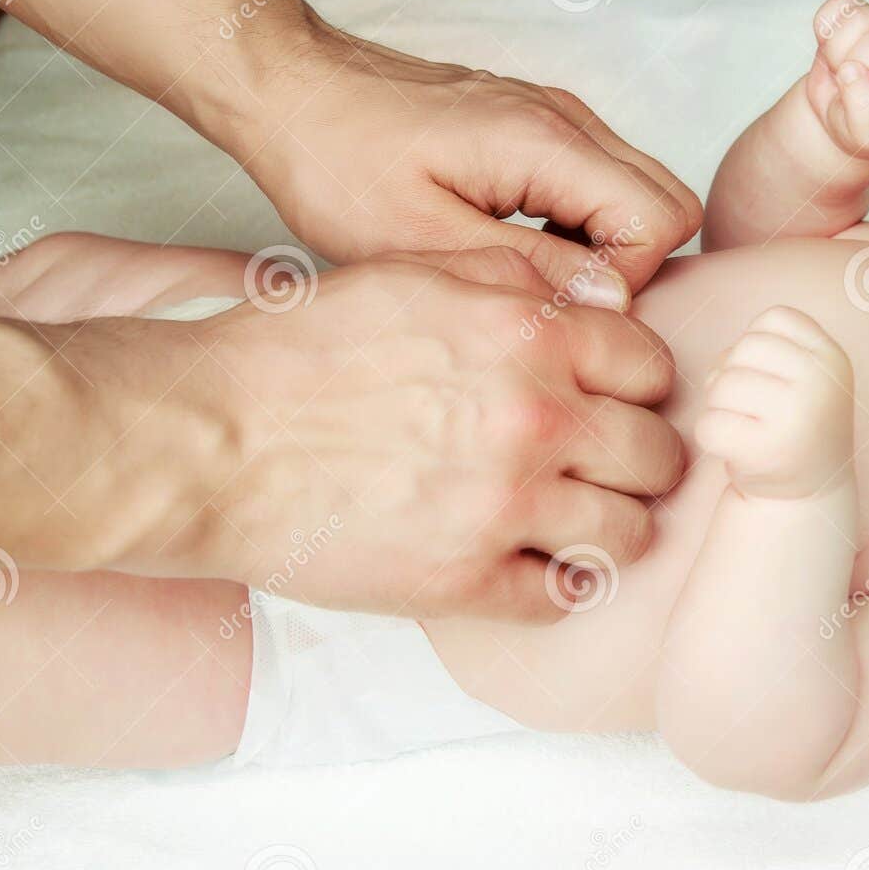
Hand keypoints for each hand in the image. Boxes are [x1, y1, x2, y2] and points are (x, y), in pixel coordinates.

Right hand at [188, 248, 684, 619]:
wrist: (211, 439)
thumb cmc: (302, 352)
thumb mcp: (415, 274)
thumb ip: (519, 282)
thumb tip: (601, 302)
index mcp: (529, 338)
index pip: (653, 369)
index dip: (636, 386)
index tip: (612, 401)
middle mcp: (534, 420)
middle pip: (657, 455)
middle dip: (636, 458)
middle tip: (602, 465)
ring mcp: (505, 508)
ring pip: (628, 532)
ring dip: (608, 526)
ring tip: (572, 519)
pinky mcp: (466, 581)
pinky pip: (563, 596)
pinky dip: (556, 583)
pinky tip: (531, 564)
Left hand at [228, 1, 701, 303]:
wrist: (288, 88)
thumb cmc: (335, 160)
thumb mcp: (421, 242)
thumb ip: (529, 272)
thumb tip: (610, 302)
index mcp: (544, 143)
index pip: (659, 222)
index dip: (623, 280)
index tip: (555, 302)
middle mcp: (566, 119)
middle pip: (670, 202)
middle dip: (630, 265)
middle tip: (553, 294)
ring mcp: (556, 115)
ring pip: (640, 192)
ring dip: (603, 245)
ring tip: (526, 269)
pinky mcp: (536, 123)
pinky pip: (600, 180)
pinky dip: (580, 223)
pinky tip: (516, 242)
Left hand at [695, 307, 853, 499]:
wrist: (810, 494)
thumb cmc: (796, 423)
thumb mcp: (809, 374)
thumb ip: (777, 345)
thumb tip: (726, 356)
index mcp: (834, 359)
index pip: (775, 318)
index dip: (758, 343)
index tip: (771, 375)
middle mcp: (821, 385)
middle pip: (744, 349)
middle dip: (734, 372)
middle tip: (748, 403)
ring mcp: (796, 419)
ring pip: (722, 385)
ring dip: (719, 404)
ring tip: (743, 423)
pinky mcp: (765, 452)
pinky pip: (709, 424)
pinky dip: (711, 435)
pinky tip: (734, 446)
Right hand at [805, 0, 868, 158]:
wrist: (838, 114)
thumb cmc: (862, 127)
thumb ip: (867, 112)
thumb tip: (850, 69)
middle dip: (853, 73)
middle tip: (852, 90)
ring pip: (858, 20)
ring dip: (837, 54)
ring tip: (843, 71)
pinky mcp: (859, 10)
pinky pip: (837, 6)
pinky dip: (825, 31)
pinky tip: (832, 51)